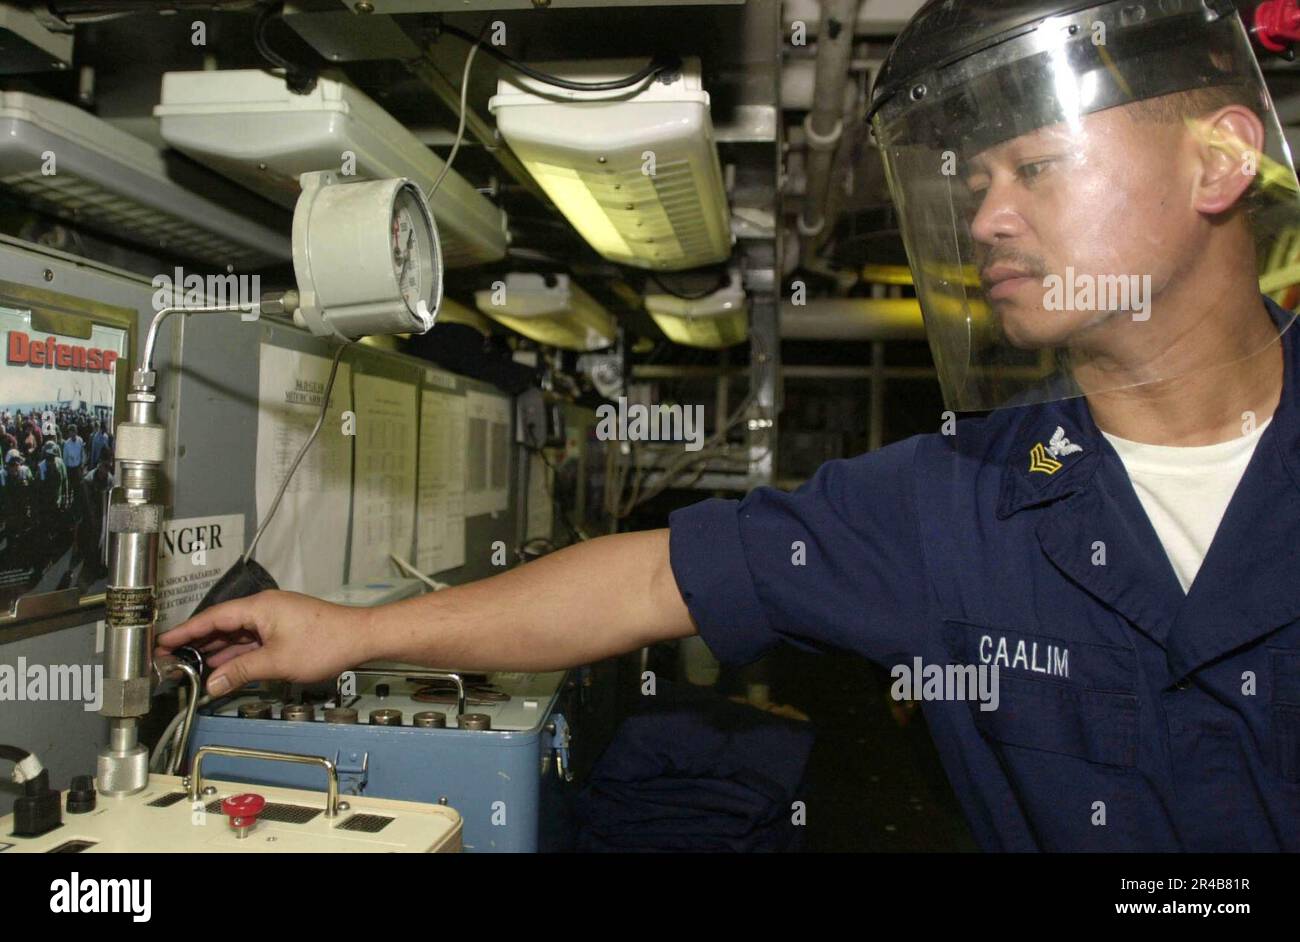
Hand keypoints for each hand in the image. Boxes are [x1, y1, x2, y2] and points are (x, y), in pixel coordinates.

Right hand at [155, 590, 371, 695]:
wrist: (361, 637)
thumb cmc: (326, 642)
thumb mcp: (277, 662)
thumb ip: (241, 672)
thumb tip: (213, 683)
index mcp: (258, 607)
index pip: (212, 618)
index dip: (185, 632)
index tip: (162, 642)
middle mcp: (264, 609)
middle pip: (221, 625)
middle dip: (196, 643)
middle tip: (170, 659)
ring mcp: (274, 619)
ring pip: (237, 635)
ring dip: (216, 651)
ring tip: (190, 667)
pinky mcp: (284, 630)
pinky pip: (252, 641)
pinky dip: (237, 654)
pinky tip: (223, 668)